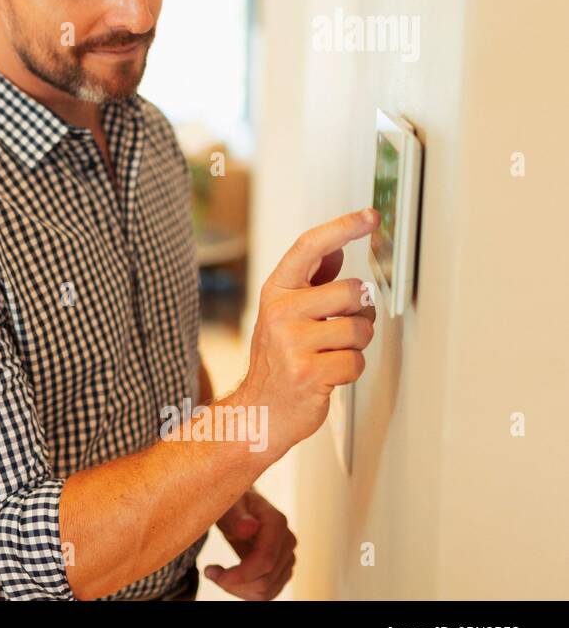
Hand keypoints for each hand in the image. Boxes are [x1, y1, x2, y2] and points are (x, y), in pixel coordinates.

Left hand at [204, 489, 295, 599]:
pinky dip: (244, 592)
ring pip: (266, 592)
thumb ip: (235, 516)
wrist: (239, 505)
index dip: (239, 575)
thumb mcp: (227, 504)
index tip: (210, 572)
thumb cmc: (230, 501)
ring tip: (216, 574)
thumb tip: (248, 527)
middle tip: (210, 572)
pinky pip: (267, 594)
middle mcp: (288, 541)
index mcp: (276, 522)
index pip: (265, 561)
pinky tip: (228, 578)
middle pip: (265, 580)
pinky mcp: (282, 569)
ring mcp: (288, 557)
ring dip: (237, 589)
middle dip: (233, 583)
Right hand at [237, 208, 379, 453]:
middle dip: (358, 313)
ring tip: (328, 354)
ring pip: (360, 329)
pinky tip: (327, 374)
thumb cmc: (277, 361)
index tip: (369, 215)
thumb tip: (336, 250)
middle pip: (351, 291)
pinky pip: (356, 361)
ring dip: (355, 345)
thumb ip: (310, 282)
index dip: (342, 227)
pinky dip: (350, 370)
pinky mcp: (309, 371)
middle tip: (338, 329)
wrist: (257, 411)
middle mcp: (280, 312)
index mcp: (275, 292)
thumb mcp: (284, 314)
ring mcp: (292, 342)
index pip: (309, 247)